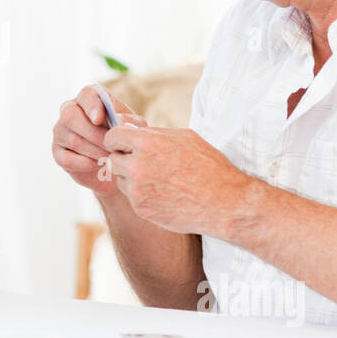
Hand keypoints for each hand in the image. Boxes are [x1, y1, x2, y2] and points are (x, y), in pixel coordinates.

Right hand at [51, 85, 146, 197]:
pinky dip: (84, 164)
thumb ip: (129, 121)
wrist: (117, 164)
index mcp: (90, 98)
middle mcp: (70, 110)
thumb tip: (118, 121)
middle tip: (112, 147)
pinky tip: (98, 165)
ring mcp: (61, 131)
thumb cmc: (124, 138)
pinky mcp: (58, 152)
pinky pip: (66, 158)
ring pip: (72, 139)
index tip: (99, 119)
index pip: (86, 94)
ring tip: (111, 158)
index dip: (91, 106)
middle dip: (94, 134)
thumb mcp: (133, 127)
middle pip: (71, 116)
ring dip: (94, 151)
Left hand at [102, 126, 251, 235]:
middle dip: (123, 159)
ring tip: (158, 179)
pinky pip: (131, 197)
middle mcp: (137, 167)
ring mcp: (137, 190)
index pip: (112, 136)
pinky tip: (163, 193)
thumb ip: (154, 133)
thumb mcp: (185, 138)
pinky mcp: (141, 209)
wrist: (224, 204)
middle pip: (112, 159)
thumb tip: (131, 128)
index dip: (117, 139)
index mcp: (147, 143)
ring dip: (131, 178)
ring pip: (120, 179)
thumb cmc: (209, 167)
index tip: (123, 143)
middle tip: (140, 162)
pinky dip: (142, 195)